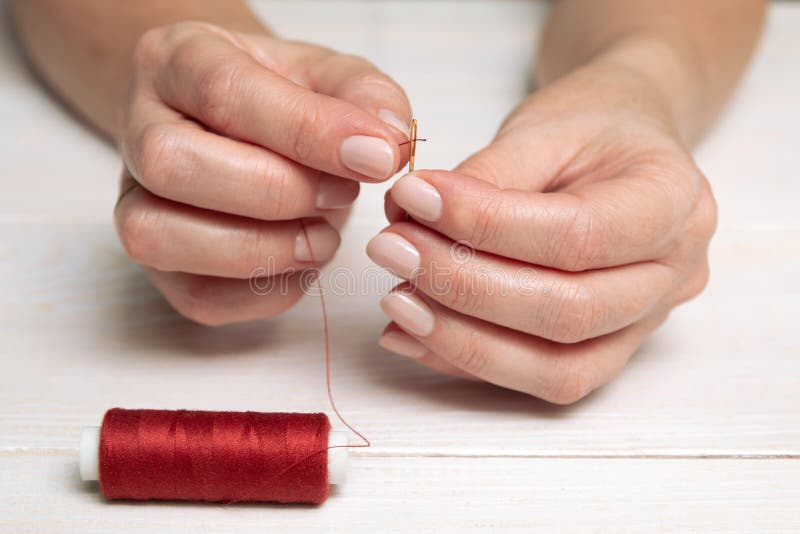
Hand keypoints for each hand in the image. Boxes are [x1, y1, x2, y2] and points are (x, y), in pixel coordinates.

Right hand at [114, 21, 410, 324]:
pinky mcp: (158, 265)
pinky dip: (264, 293)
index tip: (376, 157)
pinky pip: (196, 298)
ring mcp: (132, 201)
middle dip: (278, 192)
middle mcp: (139, 129)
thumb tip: (387, 145)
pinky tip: (302, 263)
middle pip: (175, 165)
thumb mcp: (330, 76)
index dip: (307, 131)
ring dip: (265, 249)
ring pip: (160, 237)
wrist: (240, 132)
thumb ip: (364, 96)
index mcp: (177, 61)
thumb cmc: (283, 101)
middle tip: (341, 194)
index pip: (224, 92)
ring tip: (322, 235)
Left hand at [369, 61, 716, 403]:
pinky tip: (411, 335)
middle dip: (465, 287)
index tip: (413, 198)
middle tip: (391, 250)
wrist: (624, 148)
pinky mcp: (607, 352)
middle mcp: (674, 276)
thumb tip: (411, 216)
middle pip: (568, 311)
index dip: (486, 225)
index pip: (577, 235)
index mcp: (674, 202)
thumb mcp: (544, 126)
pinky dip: (468, 362)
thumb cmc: (591, 127)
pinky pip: (540, 378)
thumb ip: (487, 176)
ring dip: (463, 339)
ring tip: (395, 301)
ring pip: (558, 367)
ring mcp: (646, 324)